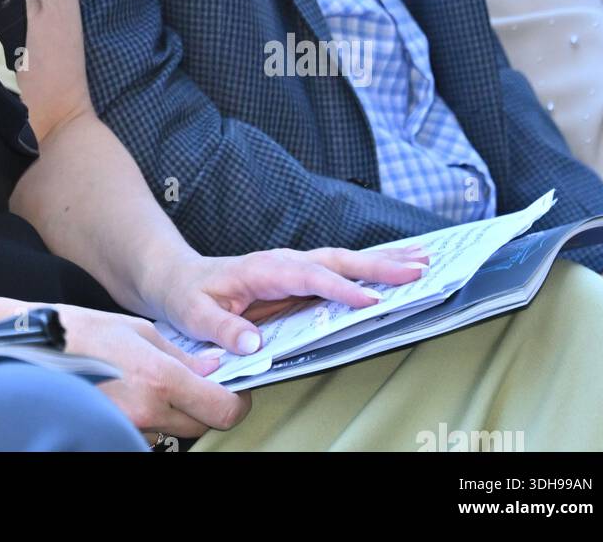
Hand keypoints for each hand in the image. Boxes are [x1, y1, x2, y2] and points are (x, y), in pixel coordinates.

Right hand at [55, 303, 250, 439]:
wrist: (34, 349)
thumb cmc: (81, 333)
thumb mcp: (138, 330)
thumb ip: (180, 354)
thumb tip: (212, 367)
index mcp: (159, 379)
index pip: (221, 410)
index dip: (236, 403)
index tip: (236, 392)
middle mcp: (148, 412)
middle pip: (202, 426)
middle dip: (207, 406)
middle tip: (199, 385)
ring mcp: (129, 428)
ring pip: (173, 431)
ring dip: (175, 413)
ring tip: (153, 385)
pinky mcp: (113, 434)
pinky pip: (148, 433)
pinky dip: (151, 419)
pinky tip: (135, 395)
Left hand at [154, 244, 430, 355]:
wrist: (178, 277)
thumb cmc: (187, 295)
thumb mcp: (194, 315)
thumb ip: (222, 330)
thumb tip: (254, 343)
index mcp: (262, 269)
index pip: (307, 277)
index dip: (338, 289)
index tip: (368, 300)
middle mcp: (283, 263)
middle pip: (336, 261)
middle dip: (378, 265)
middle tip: (418, 268)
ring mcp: (294, 267)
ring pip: (344, 261)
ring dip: (383, 260)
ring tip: (425, 259)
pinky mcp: (300, 277)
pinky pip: (339, 271)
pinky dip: (371, 266)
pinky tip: (397, 265)